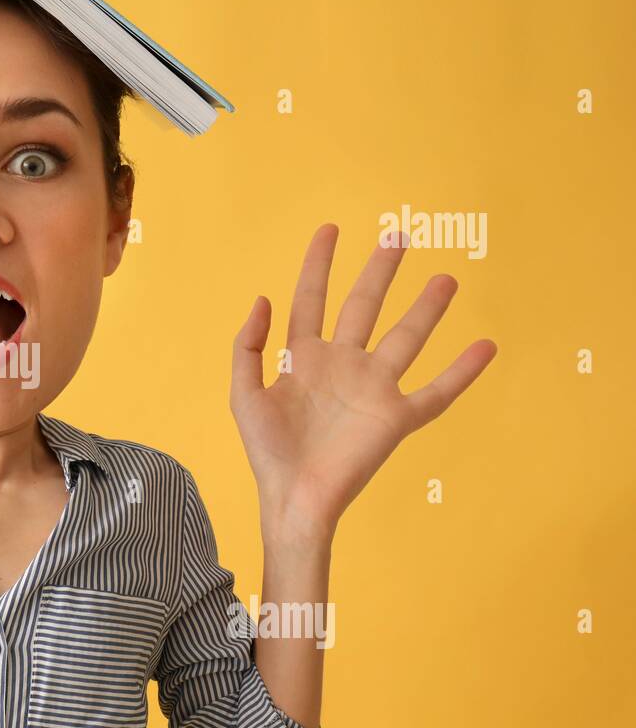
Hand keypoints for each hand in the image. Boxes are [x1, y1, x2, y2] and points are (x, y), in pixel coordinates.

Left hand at [230, 223, 495, 541]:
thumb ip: (248, 346)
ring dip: (426, 309)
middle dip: (379, 272)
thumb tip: (263, 298)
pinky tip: (485, 347)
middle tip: (398, 234)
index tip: (330, 229)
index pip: (311, 300)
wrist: (293, 498)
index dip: (318, 266)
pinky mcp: (395, 419)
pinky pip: (436, 393)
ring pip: (405, 339)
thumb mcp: (243, 394)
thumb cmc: (267, 452)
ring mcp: (371, 390)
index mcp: (304, 358)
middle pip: (363, 307)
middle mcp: (342, 366)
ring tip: (446, 278)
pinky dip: (462, 372)